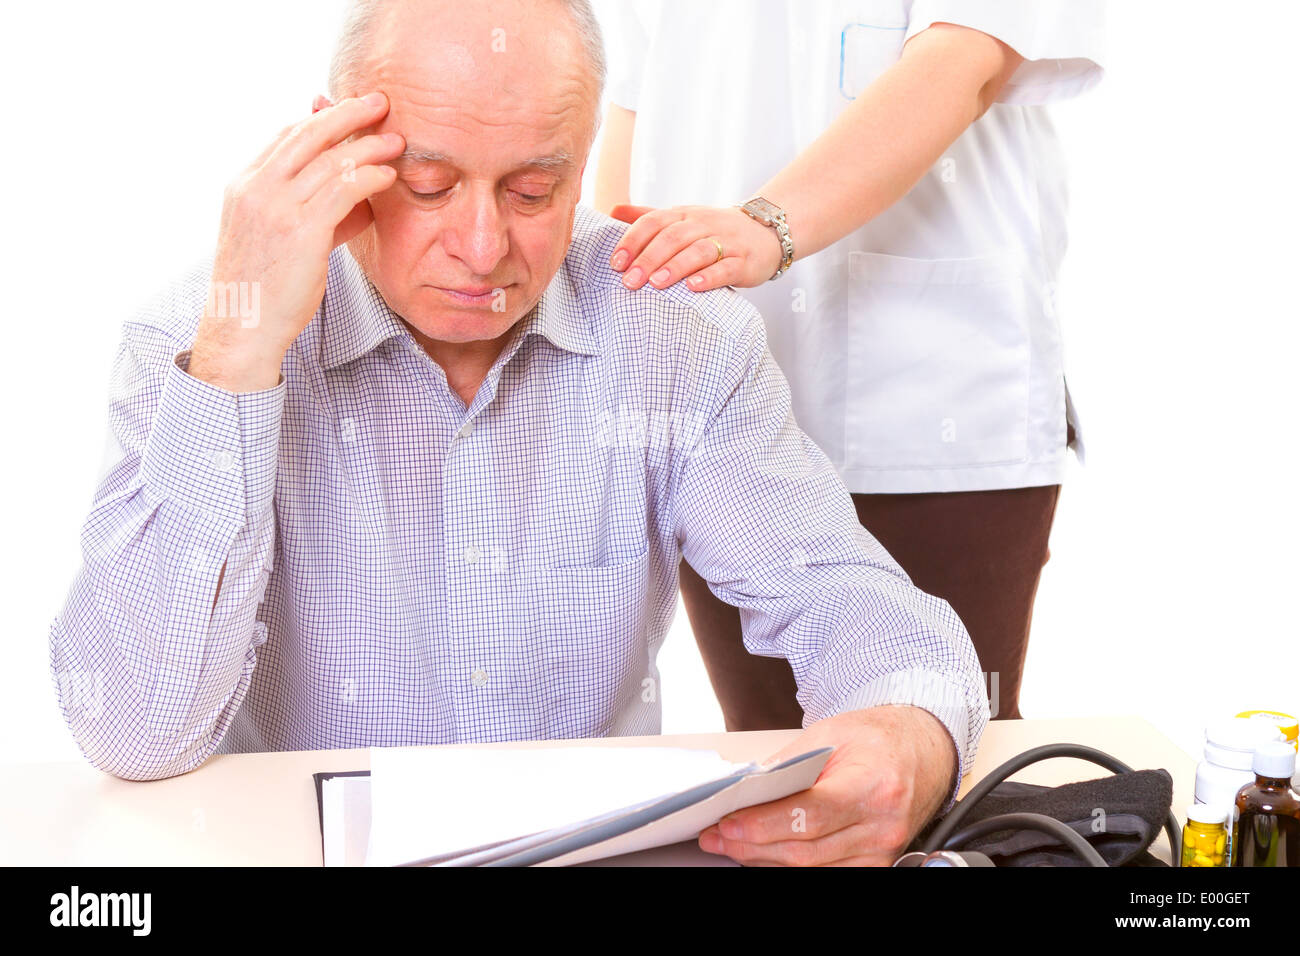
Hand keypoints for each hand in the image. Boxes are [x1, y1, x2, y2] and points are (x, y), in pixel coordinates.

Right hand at [189, 92, 404, 391]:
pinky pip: (343, 190)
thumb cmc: (265, 292)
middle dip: (346, 113)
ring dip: (367, 145)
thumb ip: (315, 215)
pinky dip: (369, 177)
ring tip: (396, 140)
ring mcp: (275, 207)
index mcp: (243, 186)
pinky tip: (388, 175)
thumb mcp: (281, 242)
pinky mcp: (301, 230)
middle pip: (307, 133)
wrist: (242, 329)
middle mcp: (255, 188)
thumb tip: (358, 203)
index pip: (285, 136)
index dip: (321, 120)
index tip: (351, 113)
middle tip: (379, 102)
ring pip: (330, 159)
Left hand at [607, 203, 784, 292]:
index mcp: (683, 215)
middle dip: (649, 259)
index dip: (632, 241)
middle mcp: (703, 224)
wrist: (766, 232)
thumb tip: (611, 210)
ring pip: (698, 251)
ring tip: (656, 284)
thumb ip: (648, 217)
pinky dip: (709, 277)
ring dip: (675, 267)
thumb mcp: (681, 219)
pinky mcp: (744, 261)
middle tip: (629, 281)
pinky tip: (694, 287)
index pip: (653, 222)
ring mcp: (725, 241)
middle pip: (673, 237)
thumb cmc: (714, 231)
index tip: (615, 263)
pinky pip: (726, 267)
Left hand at [698, 705, 957, 865]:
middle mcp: (883, 826)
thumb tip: (744, 791)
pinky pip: (826, 872)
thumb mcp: (830, 734)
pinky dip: (790, 864)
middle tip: (717, 836)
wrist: (922, 750)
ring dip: (765, 859)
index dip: (763, 824)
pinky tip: (764, 853)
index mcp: (875, 785)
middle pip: (806, 850)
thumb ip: (787, 765)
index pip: (810, 816)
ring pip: (812, 868)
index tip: (728, 824)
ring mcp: (883, 851)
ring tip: (732, 844)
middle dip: (753, 845)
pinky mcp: (878, 864)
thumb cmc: (878, 738)